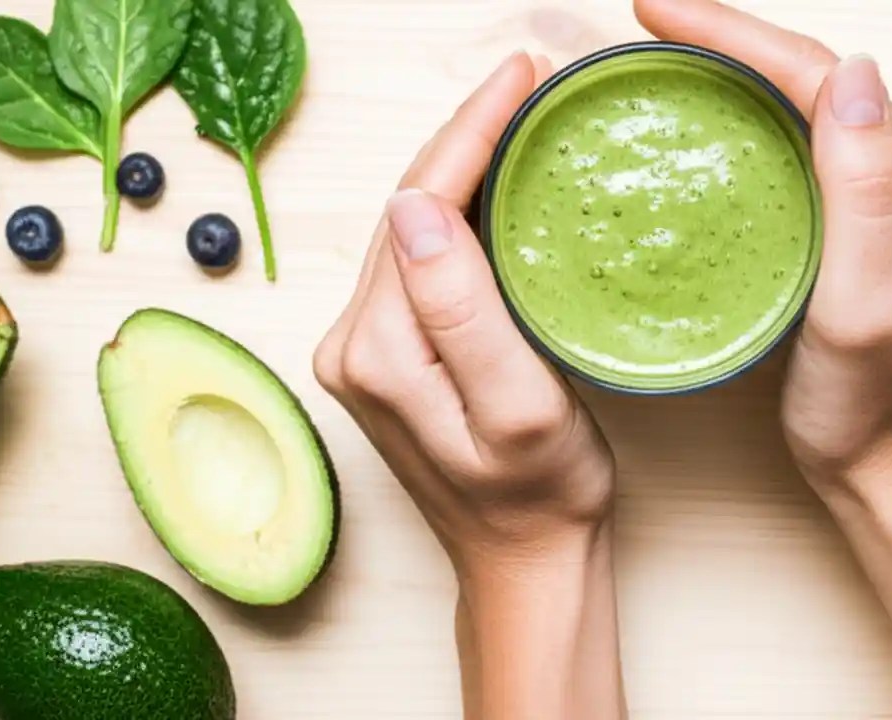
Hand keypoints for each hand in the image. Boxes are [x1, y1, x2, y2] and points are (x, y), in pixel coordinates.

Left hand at [313, 52, 614, 576]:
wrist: (521, 561)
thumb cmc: (540, 498)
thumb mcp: (520, 409)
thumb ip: (462, 312)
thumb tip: (414, 207)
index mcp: (379, 350)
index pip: (421, 207)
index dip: (471, 131)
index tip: (522, 73)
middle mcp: (351, 343)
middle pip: (408, 208)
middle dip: (466, 135)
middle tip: (529, 80)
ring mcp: (362, 350)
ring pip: (411, 229)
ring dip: (458, 167)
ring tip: (516, 115)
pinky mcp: (384, 355)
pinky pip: (417, 262)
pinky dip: (454, 213)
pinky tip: (491, 185)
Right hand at [637, 0, 891, 488]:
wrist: (891, 459)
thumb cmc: (868, 404)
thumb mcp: (864, 313)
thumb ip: (868, 195)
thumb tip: (852, 74)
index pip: (819, 74)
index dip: (733, 33)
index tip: (656, 11)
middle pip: (812, 73)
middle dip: (728, 37)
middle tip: (648, 20)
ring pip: (806, 100)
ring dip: (737, 66)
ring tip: (666, 55)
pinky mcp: (870, 212)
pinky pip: (804, 139)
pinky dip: (750, 114)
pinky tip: (708, 116)